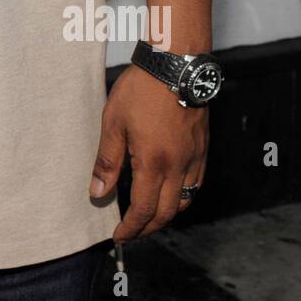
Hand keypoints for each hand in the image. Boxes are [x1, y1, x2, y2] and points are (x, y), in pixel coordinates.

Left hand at [89, 61, 208, 240]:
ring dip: (167, 214)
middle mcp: (179, 166)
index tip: (119, 236)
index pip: (144, 210)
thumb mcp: (113, 122)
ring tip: (149, 216)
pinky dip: (183, 196)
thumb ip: (107, 161)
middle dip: (148, 228)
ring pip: (185, 201)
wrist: (176, 64)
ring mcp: (194, 158)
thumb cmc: (142, 89)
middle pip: (167, 212)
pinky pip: (196, 183)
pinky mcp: (202, 147)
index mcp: (154, 163)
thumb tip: (98, 193)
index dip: (131, 228)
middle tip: (132, 232)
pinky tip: (171, 191)